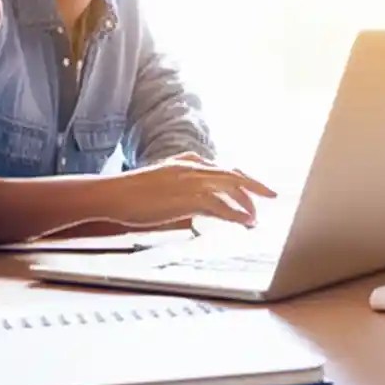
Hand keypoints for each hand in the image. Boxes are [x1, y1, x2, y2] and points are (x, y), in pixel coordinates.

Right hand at [109, 153, 277, 227]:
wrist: (111, 194)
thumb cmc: (132, 194)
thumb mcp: (163, 186)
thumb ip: (184, 192)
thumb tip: (201, 207)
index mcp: (187, 162)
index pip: (223, 168)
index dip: (243, 179)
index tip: (256, 188)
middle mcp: (192, 167)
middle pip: (233, 174)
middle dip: (255, 185)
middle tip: (273, 195)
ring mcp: (190, 181)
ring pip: (230, 187)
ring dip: (247, 203)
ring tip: (256, 218)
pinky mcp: (185, 198)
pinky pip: (219, 206)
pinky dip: (235, 214)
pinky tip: (245, 222)